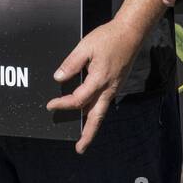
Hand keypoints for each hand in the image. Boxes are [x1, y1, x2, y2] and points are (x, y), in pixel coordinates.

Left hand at [46, 17, 145, 153]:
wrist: (131, 33)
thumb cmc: (109, 38)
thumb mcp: (85, 47)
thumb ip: (71, 64)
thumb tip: (58, 78)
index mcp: (99, 80)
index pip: (78, 100)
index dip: (62, 104)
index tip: (50, 105)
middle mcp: (108, 89)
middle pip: (96, 118)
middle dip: (88, 134)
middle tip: (79, 148)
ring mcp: (114, 88)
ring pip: (101, 112)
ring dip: (92, 125)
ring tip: (84, 137)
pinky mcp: (116, 84)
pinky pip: (104, 103)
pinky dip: (96, 112)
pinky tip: (90, 112)